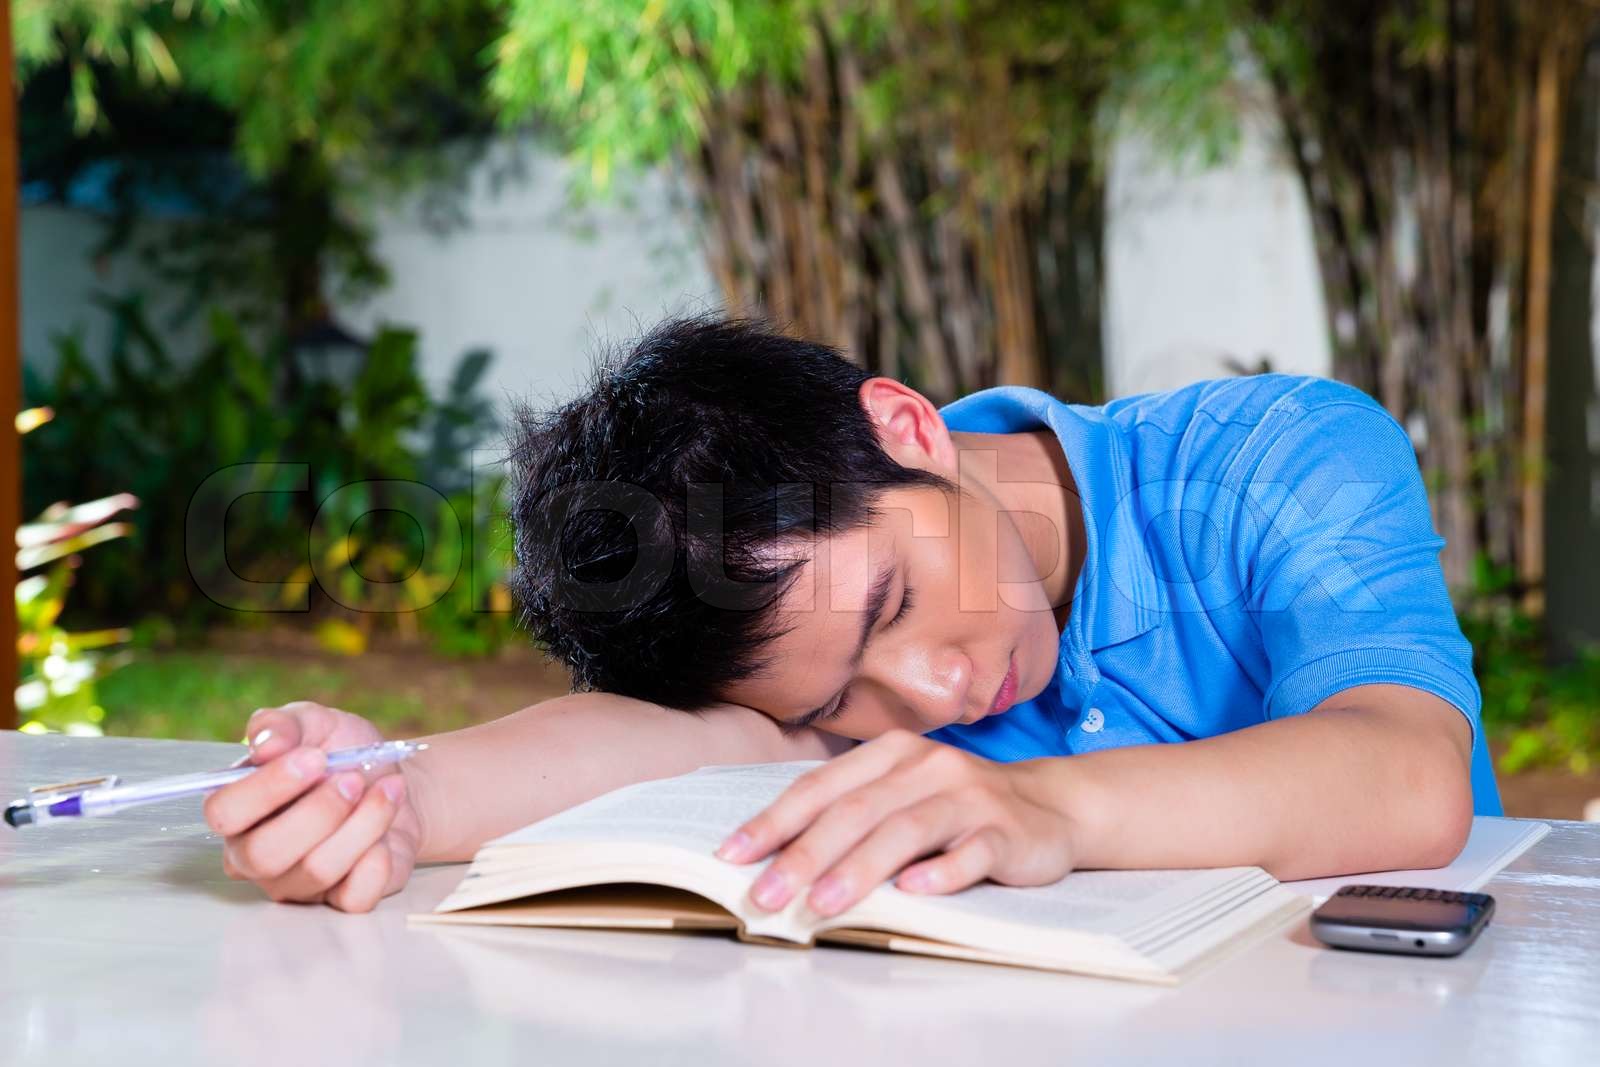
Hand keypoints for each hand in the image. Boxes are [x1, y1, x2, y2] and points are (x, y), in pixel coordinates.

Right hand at [203, 701, 423, 912]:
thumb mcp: (313, 723)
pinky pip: (353, 898)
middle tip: (354, 779)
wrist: (394, 782)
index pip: (224, 813)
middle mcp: (256, 856)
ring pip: (317, 870)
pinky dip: (378, 861)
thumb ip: (282, 725)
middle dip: (319, 811)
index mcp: (238, 810)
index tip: (315, 758)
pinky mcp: (340, 900)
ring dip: (362, 823)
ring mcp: (296, 884)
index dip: (267, 786)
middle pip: (265, 854)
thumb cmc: (341, 752)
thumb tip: (264, 745)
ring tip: (387, 790)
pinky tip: (387, 834)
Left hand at [714, 730, 1079, 916]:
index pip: (821, 787)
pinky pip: (972, 852)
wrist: (1053, 807)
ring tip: (823, 902)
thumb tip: (777, 859)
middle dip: (805, 854)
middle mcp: (928, 766)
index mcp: (892, 753)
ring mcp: (970, 797)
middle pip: (857, 810)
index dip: (774, 821)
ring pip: (907, 829)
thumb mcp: (902, 795)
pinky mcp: (1006, 832)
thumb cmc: (958, 806)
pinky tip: (914, 891)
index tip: (732, 855)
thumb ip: (852, 814)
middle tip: (767, 894)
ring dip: (861, 868)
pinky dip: (942, 871)